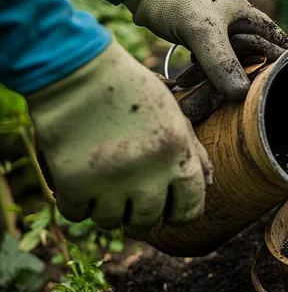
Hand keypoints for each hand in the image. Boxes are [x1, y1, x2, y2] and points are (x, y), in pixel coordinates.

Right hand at [25, 40, 212, 236]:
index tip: (168, 210)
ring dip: (108, 210)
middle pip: (147, 222)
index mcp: (177, 154)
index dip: (180, 214)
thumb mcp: (173, 114)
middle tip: (131, 203)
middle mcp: (148, 173)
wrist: (77, 70)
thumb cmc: (131, 91)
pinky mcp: (73, 183)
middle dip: (141, 217)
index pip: (190, 209)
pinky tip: (79, 185)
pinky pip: (78, 215)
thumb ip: (194, 151)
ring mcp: (110, 180)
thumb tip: (209, 185)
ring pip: (111, 222)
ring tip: (104, 188)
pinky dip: (78, 205)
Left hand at [124, 0, 287, 99]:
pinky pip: (211, 61)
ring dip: (223, 76)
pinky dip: (205, 73)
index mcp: (246, 15)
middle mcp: (235, 22)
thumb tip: (241, 94)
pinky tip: (194, 82)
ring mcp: (216, 31)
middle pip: (254, 53)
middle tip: (251, 93)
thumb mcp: (202, 32)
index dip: (284, 57)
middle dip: (250, 73)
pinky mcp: (199, 39)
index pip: (275, 37)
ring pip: (230, 60)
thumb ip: (222, 62)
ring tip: (217, 93)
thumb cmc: (177, 2)